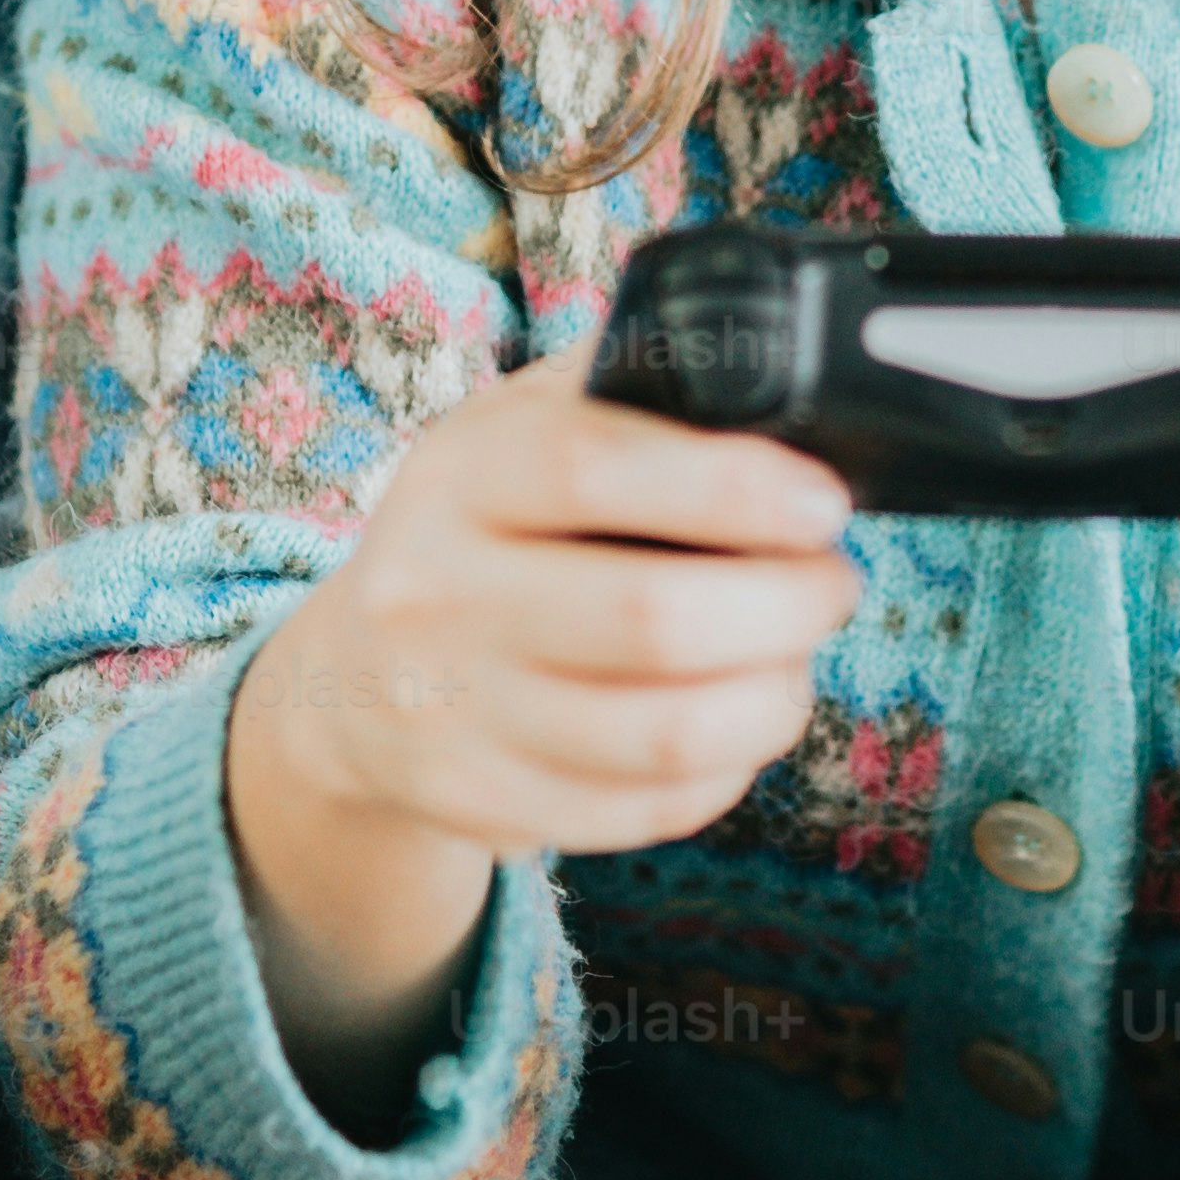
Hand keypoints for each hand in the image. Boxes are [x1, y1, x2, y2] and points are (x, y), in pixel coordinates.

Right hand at [223, 347, 860, 1128]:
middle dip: (787, 605)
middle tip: (830, 585)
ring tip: (793, 659)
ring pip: (666, 734)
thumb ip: (628, 386)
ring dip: (774, 698)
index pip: (595, 470)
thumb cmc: (482, 528)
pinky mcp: (483, 804)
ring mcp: (452, 713)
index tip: (823, 505)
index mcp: (458, 476)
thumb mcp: (518, 426)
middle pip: (653, 620)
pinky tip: (736, 724)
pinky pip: (649, 806)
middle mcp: (436, 595)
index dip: (735, 488)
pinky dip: (727, 769)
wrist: (349, 678)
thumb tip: (771, 373)